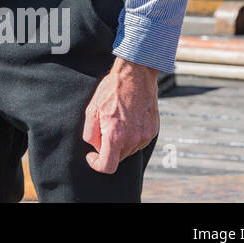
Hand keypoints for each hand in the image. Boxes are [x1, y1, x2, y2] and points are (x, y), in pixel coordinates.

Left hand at [82, 56, 159, 173]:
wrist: (136, 76)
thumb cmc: (112, 91)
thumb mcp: (92, 110)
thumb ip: (90, 133)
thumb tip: (95, 147)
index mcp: (115, 136)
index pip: (107, 166)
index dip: (96, 164)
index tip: (92, 155)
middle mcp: (132, 140)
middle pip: (117, 158)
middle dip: (107, 148)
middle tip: (103, 127)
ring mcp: (145, 136)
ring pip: (129, 150)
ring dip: (120, 142)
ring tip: (117, 120)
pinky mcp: (153, 131)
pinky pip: (139, 142)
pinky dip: (131, 136)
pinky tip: (128, 120)